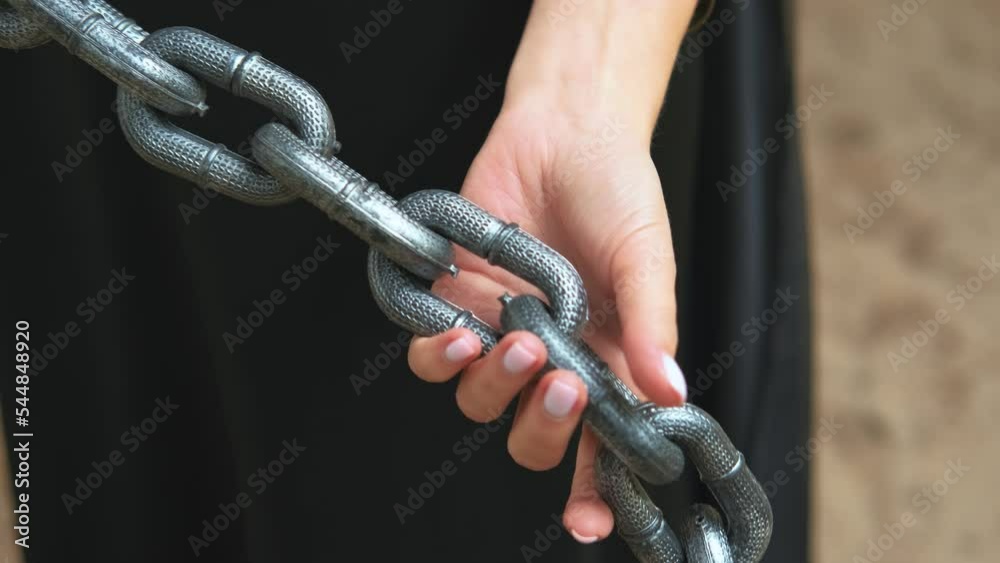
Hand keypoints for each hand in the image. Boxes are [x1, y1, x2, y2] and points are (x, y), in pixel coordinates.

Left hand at [406, 101, 686, 541]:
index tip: (590, 521)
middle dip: (542, 425)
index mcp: (609, 359)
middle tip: (562, 383)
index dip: (595, 490)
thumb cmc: (617, 190)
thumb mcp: (646, 257)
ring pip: (478, 402)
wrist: (565, 129)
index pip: (602, 442)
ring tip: (515, 340)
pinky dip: (439, 353)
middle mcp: (553, 357)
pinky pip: (432, 354)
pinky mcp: (456, 301)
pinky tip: (464, 327)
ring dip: (492, 386)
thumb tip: (669, 392)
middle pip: (533, 435)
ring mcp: (502, 334)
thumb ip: (652, 326)